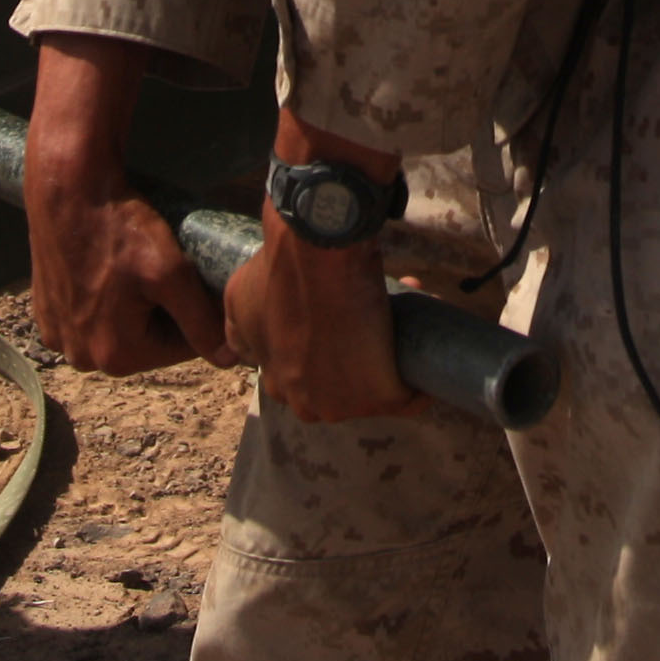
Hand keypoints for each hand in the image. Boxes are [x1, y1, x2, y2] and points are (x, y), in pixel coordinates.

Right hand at [23, 35, 225, 376]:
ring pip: (118, 329)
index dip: (200, 315)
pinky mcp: (45, 314)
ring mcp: (59, 336)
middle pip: (147, 341)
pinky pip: (87, 318)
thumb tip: (228, 359)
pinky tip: (107, 269)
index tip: (202, 284)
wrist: (66, 188)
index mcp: (116, 355)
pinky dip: (101, 300)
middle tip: (166, 269)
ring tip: (136, 266)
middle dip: (164, 311)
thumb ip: (202, 323)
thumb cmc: (119, 227)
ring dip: (133, 306)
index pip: (182, 347)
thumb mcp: (171, 274)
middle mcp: (81, 357)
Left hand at [226, 112, 417, 421]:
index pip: (306, 380)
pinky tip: (426, 344)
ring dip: (392, 357)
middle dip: (361, 353)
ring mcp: (344, 405)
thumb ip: (236, 322)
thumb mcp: (242, 297)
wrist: (317, 255)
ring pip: (377, 387)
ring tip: (403, 308)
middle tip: (376, 313)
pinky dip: (422, 379)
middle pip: (343, 388)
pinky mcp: (382, 397)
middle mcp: (304, 402)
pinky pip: (412, 397)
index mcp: (275, 380)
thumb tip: (233, 342)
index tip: (346, 317)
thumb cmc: (281, 267)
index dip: (330, 347)